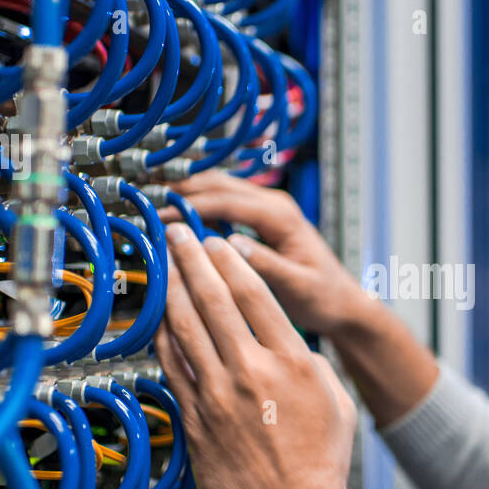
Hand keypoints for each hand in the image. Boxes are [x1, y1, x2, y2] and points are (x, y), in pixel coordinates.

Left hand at [155, 224, 357, 488]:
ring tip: (162, 264)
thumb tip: (286, 344)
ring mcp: (219, 394)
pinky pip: (171, 365)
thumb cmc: (320, 464)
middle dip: (192, 259)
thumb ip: (307, 362)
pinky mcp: (195, 418)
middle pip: (215, 299)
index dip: (230, 261)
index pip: (256, 294)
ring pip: (186, 326)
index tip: (217, 242)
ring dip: (171, 288)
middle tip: (178, 234)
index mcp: (293, 361)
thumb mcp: (334, 400)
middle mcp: (253, 371)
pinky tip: (157, 316)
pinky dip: (162, 335)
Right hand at [163, 171, 372, 334]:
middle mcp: (274, 205)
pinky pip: (223, 204)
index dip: (189, 206)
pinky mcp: (261, 221)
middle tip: (145, 204)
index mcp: (281, 216)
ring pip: (218, 189)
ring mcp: (267, 209)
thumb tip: (231, 247)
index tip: (161, 217)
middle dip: (180, 192)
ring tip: (152, 205)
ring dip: (186, 194)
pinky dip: (198, 206)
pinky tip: (177, 219)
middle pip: (218, 185)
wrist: (343, 302)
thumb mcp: (297, 286)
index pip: (226, 201)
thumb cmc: (326, 297)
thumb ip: (266, 265)